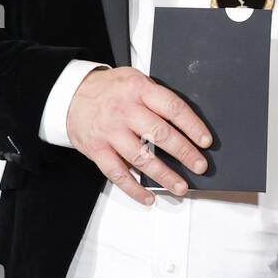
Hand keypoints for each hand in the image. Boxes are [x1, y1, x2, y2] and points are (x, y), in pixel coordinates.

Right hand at [66, 67, 211, 205]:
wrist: (71, 95)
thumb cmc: (111, 89)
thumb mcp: (136, 80)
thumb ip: (157, 98)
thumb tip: (188, 124)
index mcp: (139, 90)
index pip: (172, 108)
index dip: (192, 126)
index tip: (206, 142)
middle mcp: (124, 111)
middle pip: (159, 134)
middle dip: (184, 153)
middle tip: (200, 166)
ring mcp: (110, 132)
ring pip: (140, 158)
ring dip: (164, 175)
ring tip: (180, 187)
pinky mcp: (97, 150)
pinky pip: (117, 174)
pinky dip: (134, 189)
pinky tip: (148, 197)